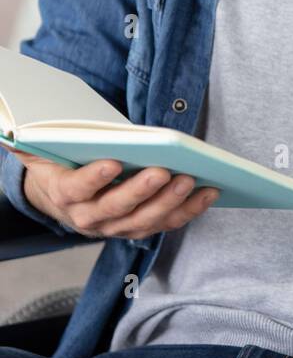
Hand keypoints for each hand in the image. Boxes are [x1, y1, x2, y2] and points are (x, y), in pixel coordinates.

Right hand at [9, 150, 219, 240]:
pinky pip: (165, 223)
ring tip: (192, 180)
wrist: (61, 196)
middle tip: (165, 170)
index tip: (112, 161)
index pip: (77, 189)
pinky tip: (208, 192)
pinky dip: (188, 210)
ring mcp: (117, 226)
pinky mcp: (139, 227)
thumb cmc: (58, 162)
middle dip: (142, 190)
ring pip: (145, 220)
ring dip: (171, 203)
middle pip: (117, 208)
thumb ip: (27, 140)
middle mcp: (89, 218)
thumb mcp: (39, 150)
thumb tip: (9, 129)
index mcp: (64, 194)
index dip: (94, 177)